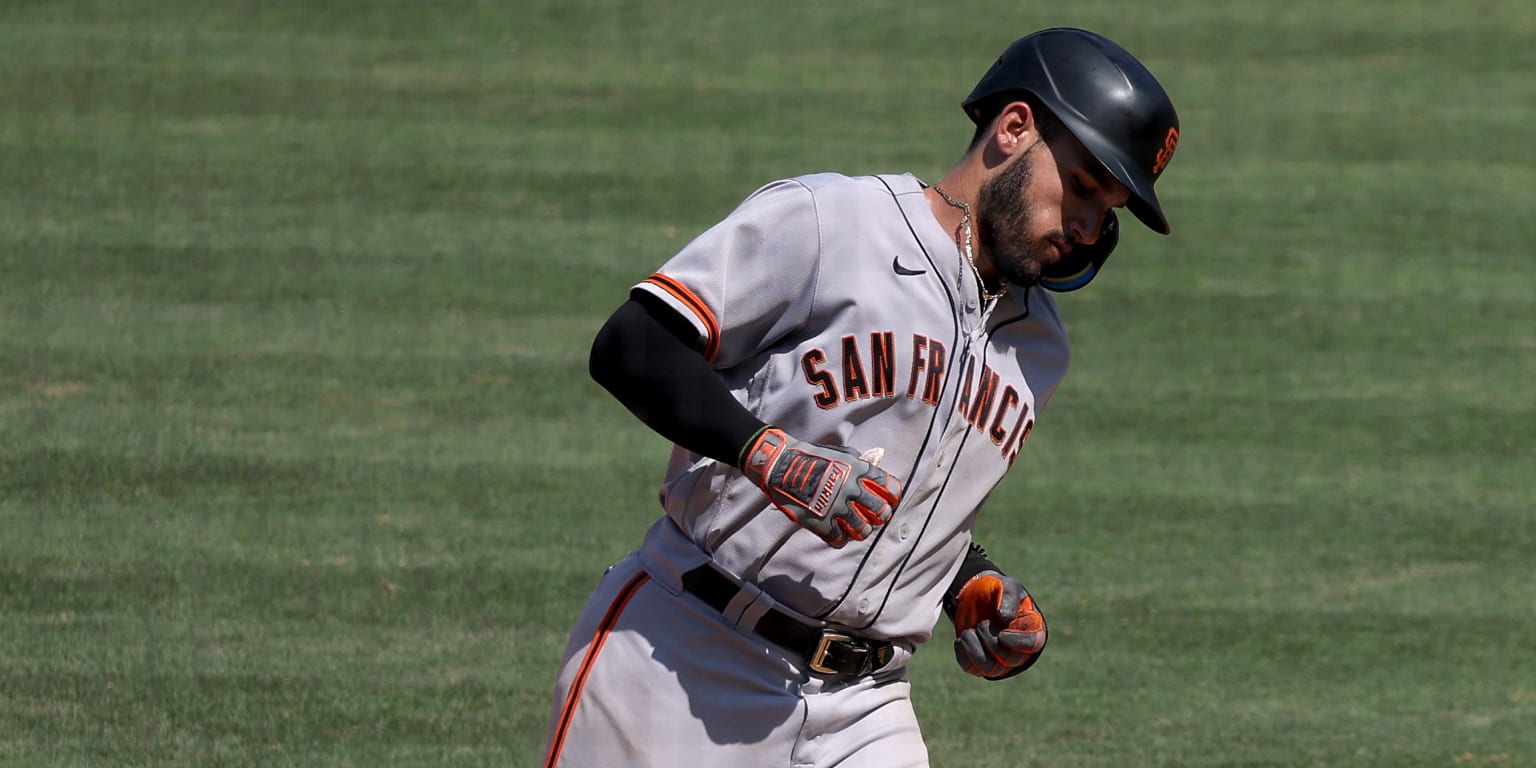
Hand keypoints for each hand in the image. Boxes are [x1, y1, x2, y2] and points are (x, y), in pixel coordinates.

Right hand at [741, 427, 901, 547]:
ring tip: (858, 529)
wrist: (781, 465)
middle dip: (881, 516)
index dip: (893, 497)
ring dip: (863, 531)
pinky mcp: (821, 523)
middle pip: (880, 512)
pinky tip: (838, 533)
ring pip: (863, 530)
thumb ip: (861, 462)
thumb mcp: (841, 453)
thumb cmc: (812, 457)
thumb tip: (878, 464)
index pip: (889, 488)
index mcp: (859, 470)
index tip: (889, 501)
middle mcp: (851, 489)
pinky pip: (839, 540)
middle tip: (875, 517)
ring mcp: (836, 508)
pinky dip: (841, 539)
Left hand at [951, 570, 1046, 678]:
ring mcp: (998, 657)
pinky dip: (964, 656)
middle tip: (982, 623)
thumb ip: (1009, 597)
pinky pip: (972, 668)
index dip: (1017, 642)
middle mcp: (1017, 648)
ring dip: (976, 652)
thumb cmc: (998, 589)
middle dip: (991, 641)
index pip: (1031, 644)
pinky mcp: (979, 660)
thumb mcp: (1007, 585)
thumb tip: (1005, 617)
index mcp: (1031, 630)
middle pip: (1009, 659)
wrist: (976, 593)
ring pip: (990, 669)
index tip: (1001, 634)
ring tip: (968, 633)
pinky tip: (960, 640)